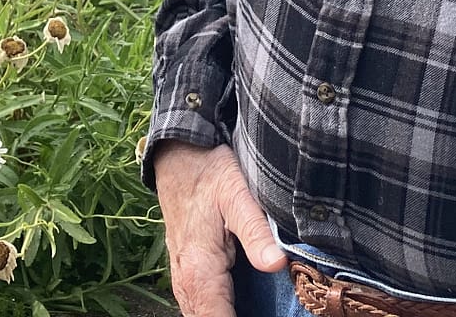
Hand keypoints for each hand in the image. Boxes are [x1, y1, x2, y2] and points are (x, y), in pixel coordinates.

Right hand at [155, 140, 287, 316]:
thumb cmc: (208, 172)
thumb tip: (277, 264)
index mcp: (199, 268)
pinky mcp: (184, 271)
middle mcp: (185, 279)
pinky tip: (234, 308)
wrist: (178, 155)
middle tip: (270, 314)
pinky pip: (197, 305)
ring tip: (257, 310)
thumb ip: (256, 231)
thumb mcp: (237, 193)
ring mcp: (182, 277)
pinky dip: (214, 312)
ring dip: (224, 316)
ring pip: (199, 316)